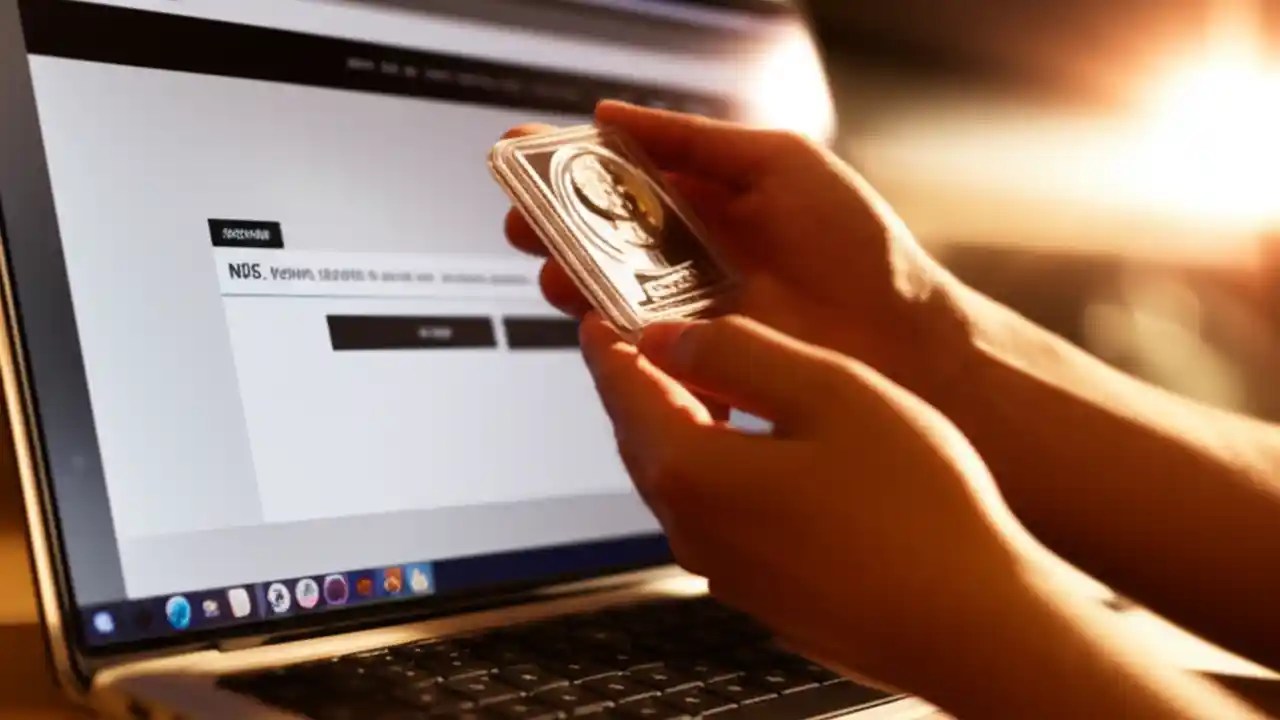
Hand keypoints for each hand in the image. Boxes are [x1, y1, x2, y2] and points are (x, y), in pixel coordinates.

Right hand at [503, 101, 971, 399]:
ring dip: (567, 270)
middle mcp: (691, 248)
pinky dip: (600, 320)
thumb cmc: (857, 244)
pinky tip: (586, 307)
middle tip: (521, 213)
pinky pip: (629, 333)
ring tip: (549, 261)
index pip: (623, 171)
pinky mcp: (688, 351)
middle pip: (601, 230)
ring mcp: (687, 300)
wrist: (898, 335)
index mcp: (708, 195)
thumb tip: (614, 114)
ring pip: (605, 283)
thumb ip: (694, 139)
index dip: (572, 160)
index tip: (526, 150)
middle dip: (553, 220)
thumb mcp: (778, 161)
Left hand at [579, 311, 1040, 690]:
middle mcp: (693, 532)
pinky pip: (717, 518)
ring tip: (709, 387)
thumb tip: (666, 339)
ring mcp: (727, 573)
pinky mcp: (764, 596)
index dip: (608, 345)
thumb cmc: (916, 509)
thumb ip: (736, 353)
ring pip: (680, 481)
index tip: (598, 318)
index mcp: (691, 474)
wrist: (973, 626)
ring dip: (682, 429)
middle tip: (650, 343)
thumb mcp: (828, 391)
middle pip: (642, 439)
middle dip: (641, 385)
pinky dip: (718, 473)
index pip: (622, 392)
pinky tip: (763, 455)